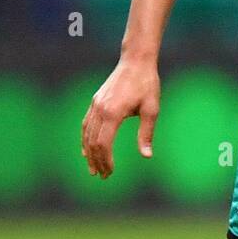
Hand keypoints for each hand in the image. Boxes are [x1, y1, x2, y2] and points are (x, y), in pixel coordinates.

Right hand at [81, 58, 160, 178]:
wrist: (136, 61)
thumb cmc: (147, 85)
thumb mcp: (152, 110)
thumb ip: (146, 133)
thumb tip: (146, 156)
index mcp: (113, 112)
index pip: (104, 143)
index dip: (105, 160)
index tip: (111, 172)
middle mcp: (100, 109)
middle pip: (93, 142)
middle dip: (97, 161)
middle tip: (103, 177)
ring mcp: (95, 105)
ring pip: (87, 134)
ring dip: (89, 153)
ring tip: (93, 169)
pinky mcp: (95, 101)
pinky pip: (86, 124)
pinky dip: (85, 139)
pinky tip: (87, 150)